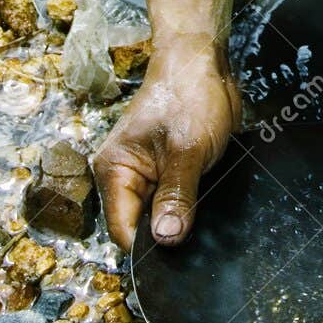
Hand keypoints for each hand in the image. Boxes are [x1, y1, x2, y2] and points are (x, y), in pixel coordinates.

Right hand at [94, 46, 241, 249]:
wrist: (205, 62)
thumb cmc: (190, 96)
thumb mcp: (187, 150)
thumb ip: (176, 196)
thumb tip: (166, 241)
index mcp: (113, 171)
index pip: (123, 231)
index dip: (149, 249)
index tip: (177, 260)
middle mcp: (124, 177)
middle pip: (141, 227)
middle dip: (167, 235)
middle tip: (198, 243)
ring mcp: (148, 175)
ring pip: (161, 216)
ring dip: (181, 220)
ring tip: (206, 221)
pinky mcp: (169, 171)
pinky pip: (176, 202)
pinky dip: (190, 207)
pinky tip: (209, 208)